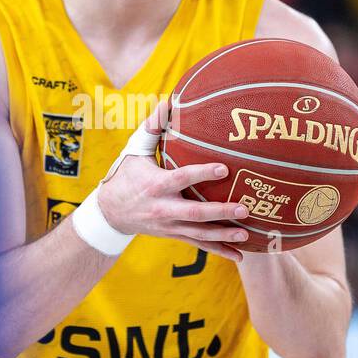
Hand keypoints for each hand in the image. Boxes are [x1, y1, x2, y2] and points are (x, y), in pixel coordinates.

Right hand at [96, 98, 250, 261]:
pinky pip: (199, 245)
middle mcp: (163, 208)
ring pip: (199, 234)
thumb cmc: (127, 176)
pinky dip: (220, 251)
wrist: (111, 212)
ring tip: (246, 234)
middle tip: (244, 208)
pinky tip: (240, 256)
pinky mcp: (175, 235)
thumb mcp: (135, 151)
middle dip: (220, 212)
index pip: (182, 179)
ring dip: (224, 235)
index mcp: (156, 184)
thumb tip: (168, 101)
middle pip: (195, 213)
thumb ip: (154, 128)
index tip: (224, 168)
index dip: (202, 174)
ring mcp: (170, 225)